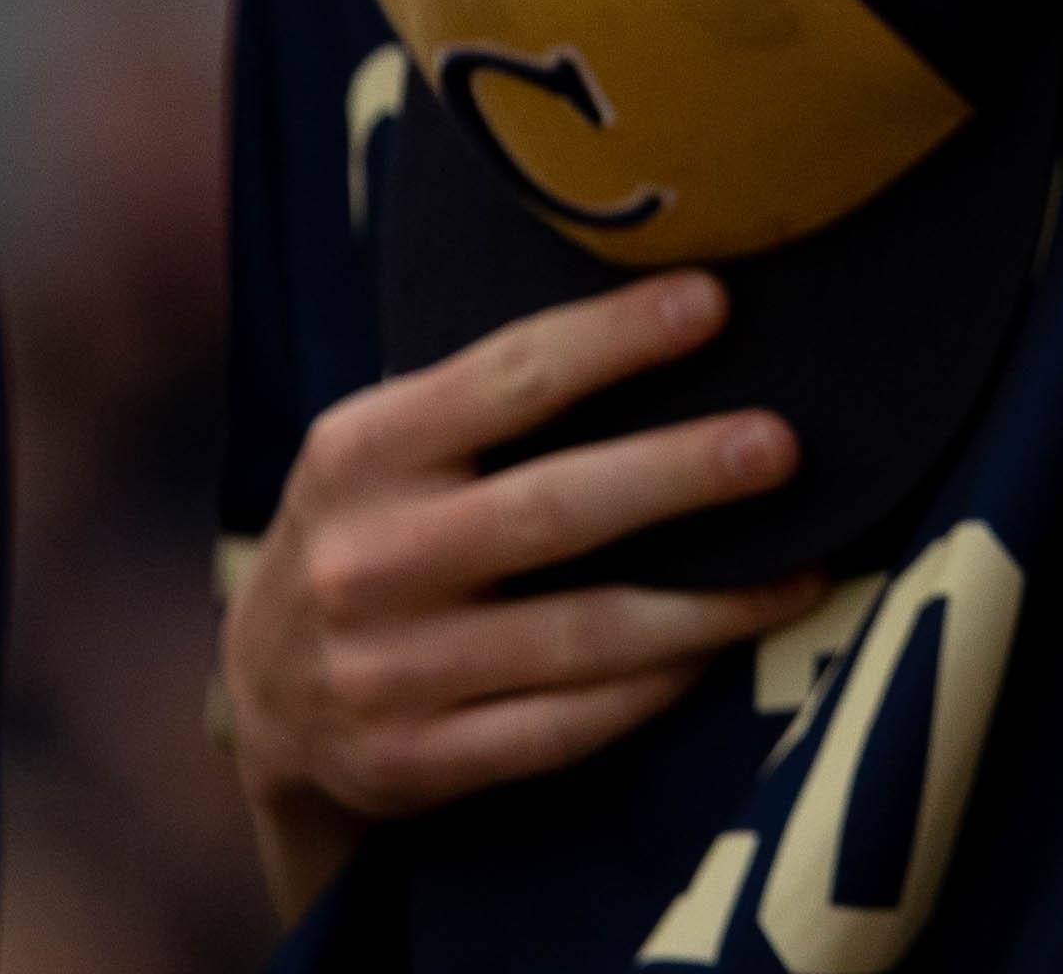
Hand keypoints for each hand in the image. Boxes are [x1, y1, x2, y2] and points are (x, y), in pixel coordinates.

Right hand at [220, 272, 828, 919]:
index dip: (612, 340)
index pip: (505, 379)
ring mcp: (384, 671)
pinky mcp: (412, 760)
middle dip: (677, 475)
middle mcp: (364, 560)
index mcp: (360, 453)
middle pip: (550, 511)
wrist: (261, 692)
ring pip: (579, 636)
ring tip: (801, 572)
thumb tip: (679, 318)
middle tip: (780, 447)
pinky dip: (654, 689)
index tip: (713, 302)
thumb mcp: (385, 446)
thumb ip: (490, 396)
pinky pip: (564, 727)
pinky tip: (722, 652)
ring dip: (706, 605)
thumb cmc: (374, 528)